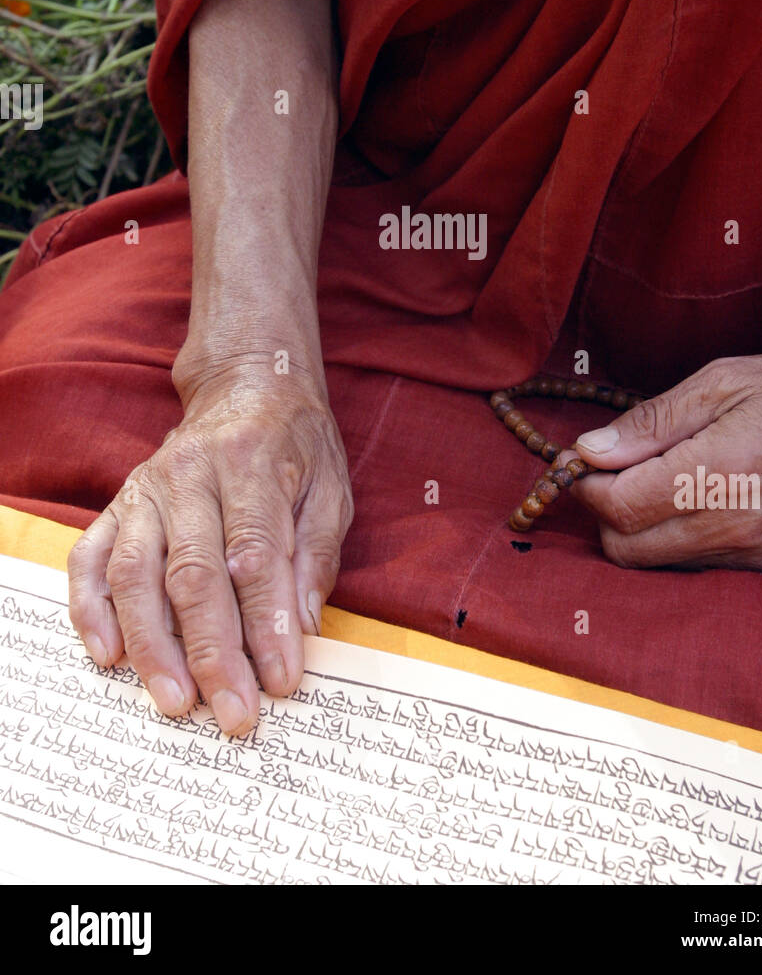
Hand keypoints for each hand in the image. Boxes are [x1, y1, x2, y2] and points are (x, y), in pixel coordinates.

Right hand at [67, 364, 352, 732]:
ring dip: (153, 646)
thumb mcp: (331, 488)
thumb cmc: (297, 445)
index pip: (255, 555)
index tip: (282, 680)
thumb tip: (300, 628)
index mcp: (253, 463)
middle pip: (194, 574)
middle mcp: (192, 474)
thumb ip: (316, 556)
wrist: (247, 386)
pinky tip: (107, 656)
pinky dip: (92, 609)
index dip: (266, 623)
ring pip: (138, 574)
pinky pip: (92, 558)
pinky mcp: (120, 504)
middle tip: (233, 713)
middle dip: (213, 652)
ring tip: (175, 702)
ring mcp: (148, 489)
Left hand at [557, 351, 761, 573]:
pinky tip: (694, 505)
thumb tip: (590, 449)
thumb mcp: (720, 382)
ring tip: (659, 484)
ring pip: (659, 566)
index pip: (616, 508)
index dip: (587, 485)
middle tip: (618, 473)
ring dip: (641, 532)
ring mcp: (754, 556)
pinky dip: (679, 544)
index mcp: (714, 474)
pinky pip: (700, 571)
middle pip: (626, 550)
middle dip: (608, 513)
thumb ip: (651, 422)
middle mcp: (732, 528)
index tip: (587, 461)